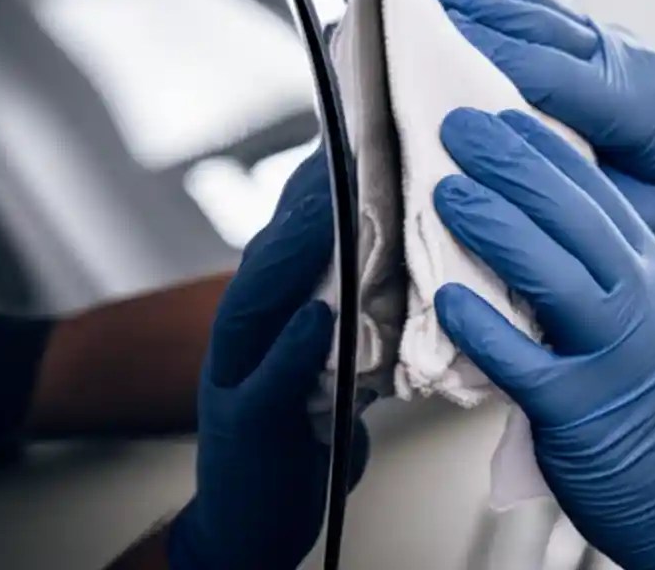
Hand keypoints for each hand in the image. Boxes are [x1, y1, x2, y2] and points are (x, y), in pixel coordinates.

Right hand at [168, 152, 366, 568]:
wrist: (255, 518)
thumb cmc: (303, 435)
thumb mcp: (339, 360)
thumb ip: (363, 314)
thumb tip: (418, 268)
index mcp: (272, 312)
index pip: (294, 236)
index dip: (325, 186)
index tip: (364, 136)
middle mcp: (248, 333)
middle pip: (272, 252)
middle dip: (309, 201)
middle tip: (351, 150)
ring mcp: (236, 377)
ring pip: (255, 302)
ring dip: (294, 254)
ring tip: (330, 211)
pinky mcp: (243, 425)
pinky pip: (266, 382)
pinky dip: (290, 350)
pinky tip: (317, 319)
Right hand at [422, 0, 654, 277]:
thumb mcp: (643, 223)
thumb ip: (583, 195)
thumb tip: (509, 178)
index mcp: (639, 106)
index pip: (550, 74)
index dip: (488, 59)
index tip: (431, 49)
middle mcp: (628, 62)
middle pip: (540, 28)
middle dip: (473, 10)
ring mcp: (618, 46)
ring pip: (542, 12)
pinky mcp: (605, 45)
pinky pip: (548, 15)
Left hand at [432, 108, 654, 568]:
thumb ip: (623, 290)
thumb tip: (558, 254)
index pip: (602, 199)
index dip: (549, 153)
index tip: (509, 118)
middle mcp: (646, 308)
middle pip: (574, 218)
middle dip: (512, 164)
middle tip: (462, 126)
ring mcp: (618, 358)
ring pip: (552, 274)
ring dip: (493, 226)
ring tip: (447, 191)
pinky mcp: (585, 413)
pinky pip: (525, 361)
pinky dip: (484, 327)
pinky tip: (449, 299)